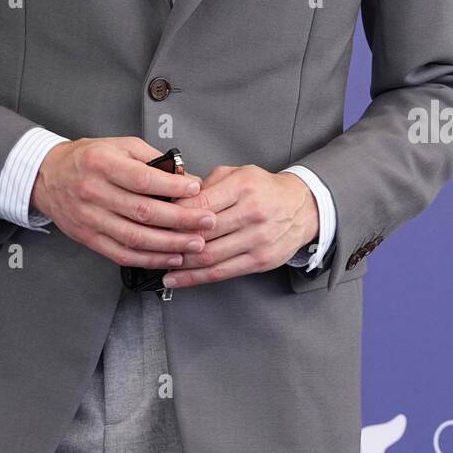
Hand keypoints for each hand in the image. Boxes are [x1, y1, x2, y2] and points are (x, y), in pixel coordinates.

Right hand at [32, 137, 216, 268]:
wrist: (48, 176)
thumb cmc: (88, 158)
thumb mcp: (119, 145)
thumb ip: (151, 158)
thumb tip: (184, 175)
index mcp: (101, 164)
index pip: (142, 179)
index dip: (172, 186)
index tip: (196, 188)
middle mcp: (93, 192)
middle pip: (143, 212)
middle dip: (181, 219)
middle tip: (207, 222)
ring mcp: (90, 218)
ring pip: (135, 237)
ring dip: (170, 244)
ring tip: (195, 243)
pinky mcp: (89, 238)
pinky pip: (122, 254)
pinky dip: (149, 259)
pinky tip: (170, 257)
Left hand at [160, 165, 318, 288]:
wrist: (302, 207)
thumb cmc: (264, 189)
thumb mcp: (237, 173)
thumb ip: (208, 184)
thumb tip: (176, 197)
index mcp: (243, 187)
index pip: (200, 202)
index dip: (174, 213)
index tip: (156, 218)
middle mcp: (252, 213)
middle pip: (202, 232)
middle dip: (172, 239)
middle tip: (150, 243)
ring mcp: (257, 240)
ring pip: (209, 256)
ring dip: (180, 263)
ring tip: (157, 263)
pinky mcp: (260, 261)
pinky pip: (221, 273)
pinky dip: (195, 278)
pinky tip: (177, 279)